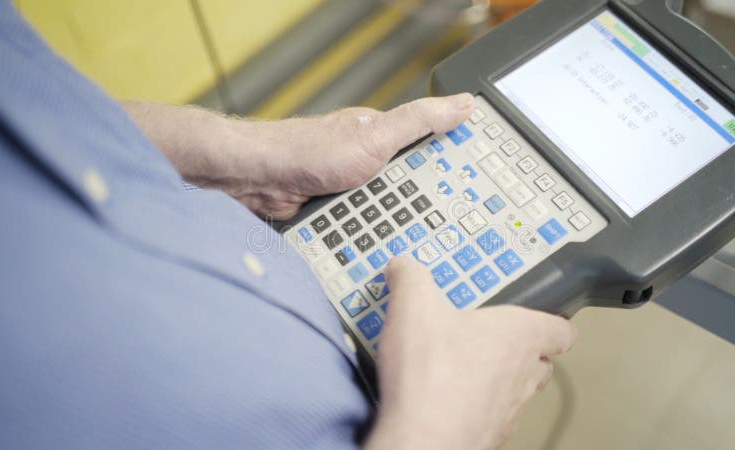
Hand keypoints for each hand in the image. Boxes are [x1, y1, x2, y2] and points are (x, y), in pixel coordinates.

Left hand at [228, 93, 473, 218]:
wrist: (260, 181)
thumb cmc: (310, 151)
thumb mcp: (376, 135)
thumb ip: (419, 121)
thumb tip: (461, 103)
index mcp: (387, 137)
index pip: (433, 150)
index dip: (453, 168)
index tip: (475, 190)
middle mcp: (372, 162)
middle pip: (413, 189)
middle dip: (421, 206)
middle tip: (442, 227)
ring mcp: (355, 189)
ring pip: (389, 213)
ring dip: (392, 226)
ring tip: (409, 241)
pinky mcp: (339, 213)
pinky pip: (365, 229)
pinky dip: (368, 236)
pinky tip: (377, 247)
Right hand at [365, 256, 577, 449]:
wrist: (422, 439)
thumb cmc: (431, 373)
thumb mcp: (412, 306)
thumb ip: (411, 278)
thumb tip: (403, 265)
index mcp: (518, 336)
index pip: (562, 330)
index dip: (556, 321)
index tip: (544, 315)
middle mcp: (522, 375)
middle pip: (542, 362)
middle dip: (525, 351)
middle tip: (493, 338)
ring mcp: (509, 411)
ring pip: (520, 393)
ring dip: (502, 381)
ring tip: (468, 369)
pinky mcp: (489, 436)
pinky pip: (494, 418)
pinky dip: (479, 407)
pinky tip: (449, 399)